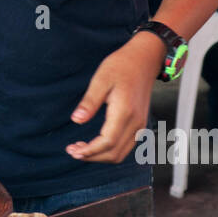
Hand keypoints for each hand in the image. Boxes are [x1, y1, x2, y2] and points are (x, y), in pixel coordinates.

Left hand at [66, 32, 163, 162]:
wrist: (144, 59)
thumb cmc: (121, 66)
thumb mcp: (101, 79)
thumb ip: (89, 102)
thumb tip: (76, 120)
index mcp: (125, 111)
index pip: (108, 142)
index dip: (90, 151)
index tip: (73, 151)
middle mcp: (136, 122)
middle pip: (115, 153)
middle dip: (93, 157)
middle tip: (73, 151)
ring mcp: (140, 124)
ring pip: (121, 153)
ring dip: (101, 156)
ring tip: (81, 149)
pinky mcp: (140, 124)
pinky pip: (126, 146)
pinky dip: (110, 150)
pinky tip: (96, 144)